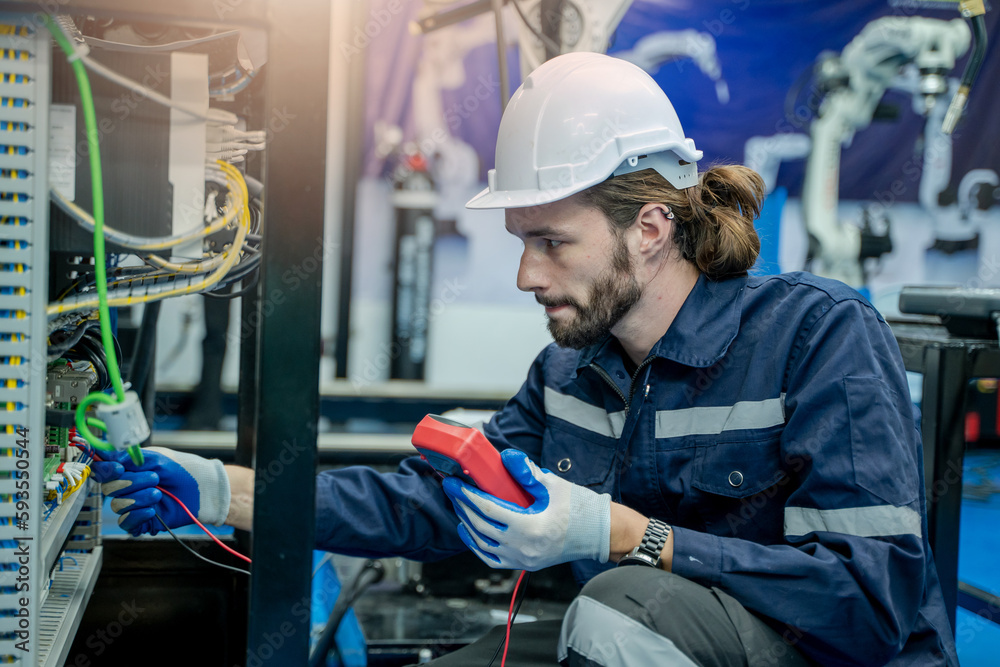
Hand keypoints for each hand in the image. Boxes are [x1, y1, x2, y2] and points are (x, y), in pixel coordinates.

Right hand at [90, 446, 229, 535]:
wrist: (203, 489)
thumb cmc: (183, 470)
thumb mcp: (157, 459)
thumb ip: (130, 458)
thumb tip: (107, 455)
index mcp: (128, 470)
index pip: (103, 471)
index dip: (105, 470)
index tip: (118, 468)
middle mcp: (127, 488)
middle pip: (109, 489)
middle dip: (131, 483)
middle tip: (154, 478)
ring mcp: (132, 505)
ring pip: (118, 505)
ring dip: (139, 498)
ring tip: (159, 493)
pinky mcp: (140, 522)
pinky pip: (126, 522)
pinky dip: (138, 515)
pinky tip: (153, 510)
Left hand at [442, 449, 610, 570]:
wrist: (600, 534)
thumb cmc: (581, 509)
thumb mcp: (554, 485)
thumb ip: (527, 472)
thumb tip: (505, 457)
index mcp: (531, 528)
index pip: (488, 510)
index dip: (467, 495)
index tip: (454, 483)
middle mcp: (524, 548)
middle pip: (481, 526)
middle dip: (463, 506)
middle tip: (452, 489)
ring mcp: (523, 560)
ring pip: (482, 544)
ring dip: (467, 524)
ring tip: (459, 506)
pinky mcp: (525, 564)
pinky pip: (492, 558)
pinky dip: (477, 545)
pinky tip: (469, 531)